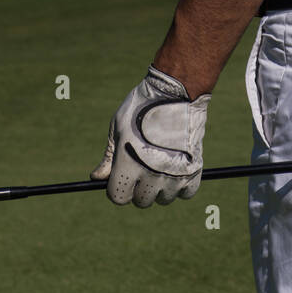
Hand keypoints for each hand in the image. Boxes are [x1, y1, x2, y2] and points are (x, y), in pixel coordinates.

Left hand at [90, 65, 210, 206]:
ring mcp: (175, 174)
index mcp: (129, 164)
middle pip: (142, 201)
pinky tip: (178, 165)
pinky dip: (183, 184)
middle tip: (144, 167)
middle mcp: (152, 174)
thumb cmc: (142, 107)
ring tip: (162, 163)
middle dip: (139, 188)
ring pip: (164, 198)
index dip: (118, 188)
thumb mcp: (118, 128)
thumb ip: (109, 157)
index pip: (118, 197)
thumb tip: (96, 178)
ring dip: (161, 187)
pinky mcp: (194, 169)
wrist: (177, 91)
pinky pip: (186, 192)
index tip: (122, 177)